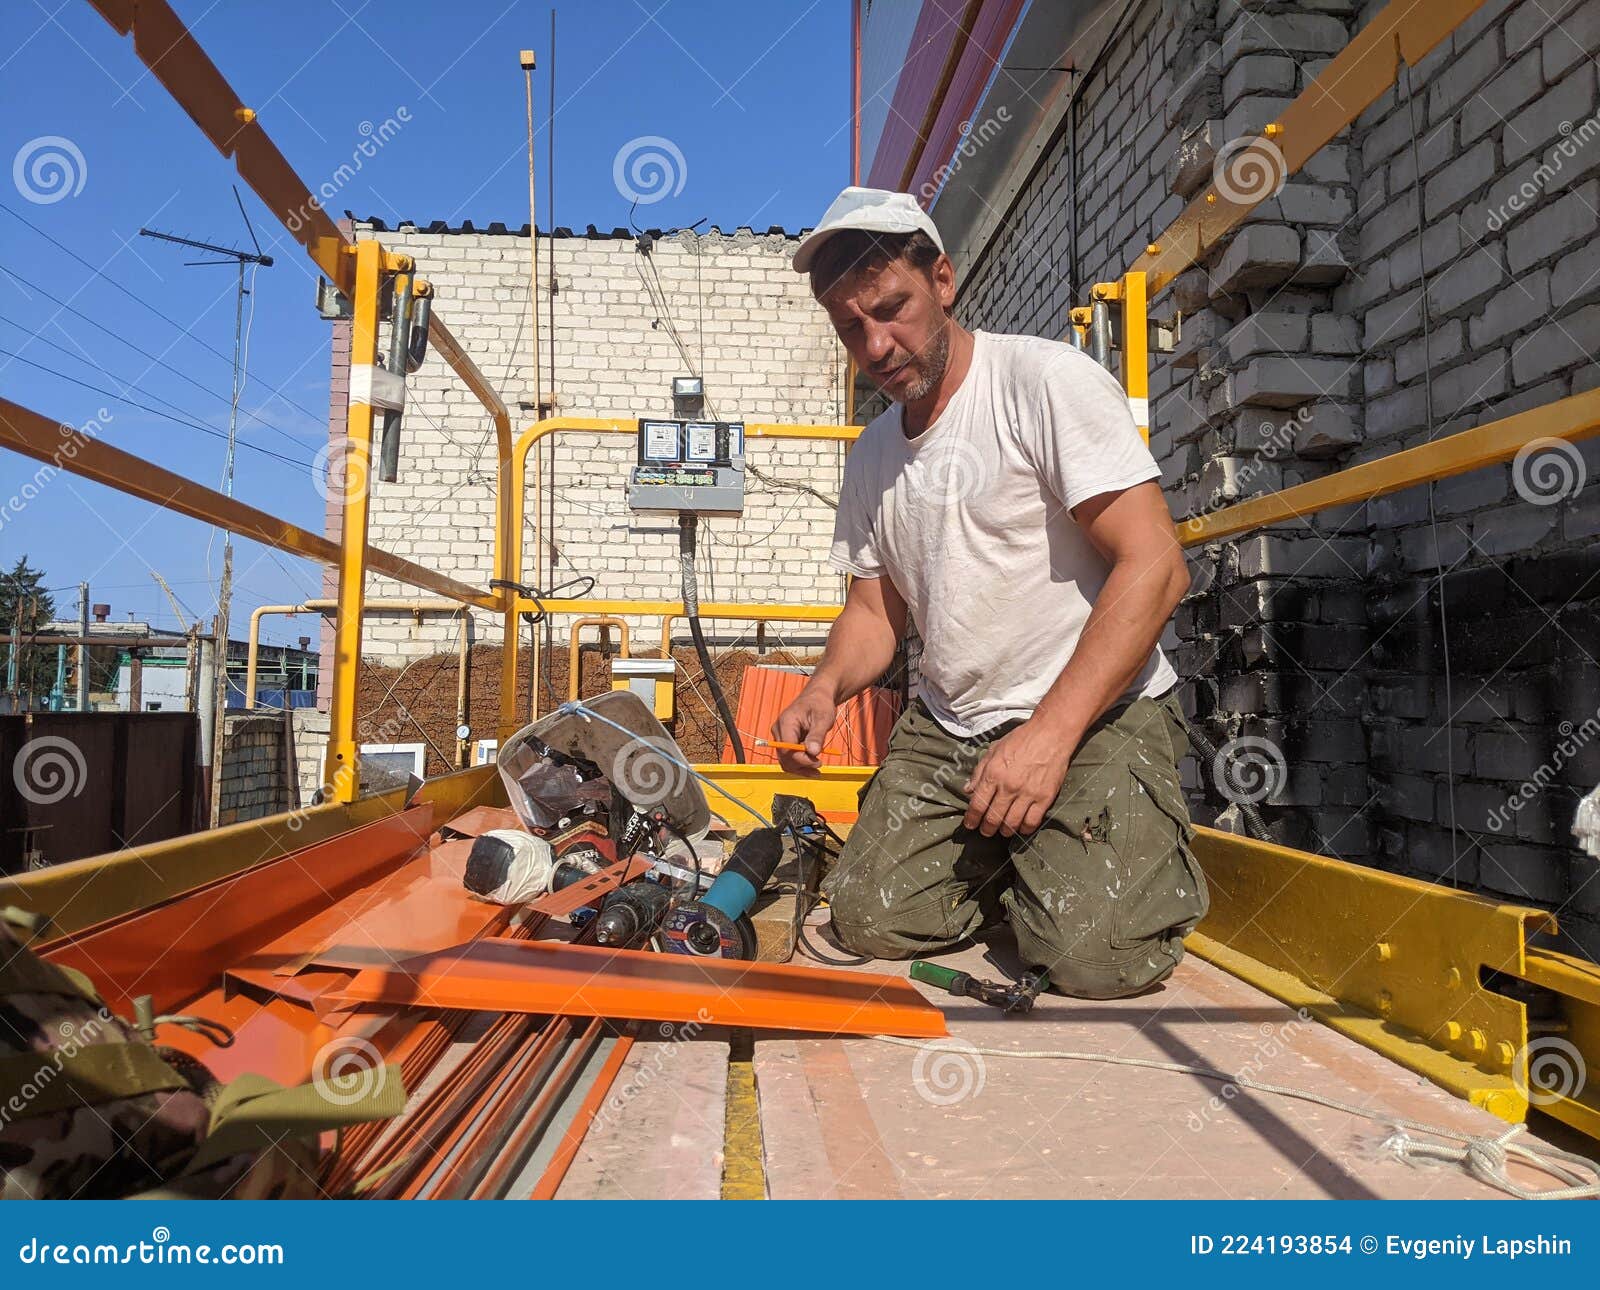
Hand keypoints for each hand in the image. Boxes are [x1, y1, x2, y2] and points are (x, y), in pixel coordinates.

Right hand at [771, 683, 836, 773]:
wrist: (818, 697)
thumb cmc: (820, 704)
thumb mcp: (823, 718)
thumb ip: (817, 735)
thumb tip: (813, 752)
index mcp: (786, 722)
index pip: (787, 749)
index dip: (801, 759)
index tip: (818, 761)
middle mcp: (779, 731)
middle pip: (784, 757)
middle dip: (802, 765)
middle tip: (820, 764)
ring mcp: (780, 737)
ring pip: (785, 761)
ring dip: (801, 768)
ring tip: (817, 769)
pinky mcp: (786, 742)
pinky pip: (789, 758)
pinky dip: (801, 764)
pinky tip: (812, 767)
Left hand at [962, 719, 1073, 836]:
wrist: (1051, 733)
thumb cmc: (1021, 739)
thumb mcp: (993, 750)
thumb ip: (979, 772)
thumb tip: (968, 791)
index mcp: (993, 773)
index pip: (977, 804)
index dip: (971, 819)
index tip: (970, 825)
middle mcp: (1008, 786)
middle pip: (993, 818)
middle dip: (987, 829)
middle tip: (985, 831)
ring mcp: (1027, 793)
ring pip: (1011, 823)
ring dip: (1004, 831)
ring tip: (1002, 831)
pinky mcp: (1045, 797)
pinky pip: (1032, 822)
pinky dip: (1024, 829)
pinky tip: (1021, 828)